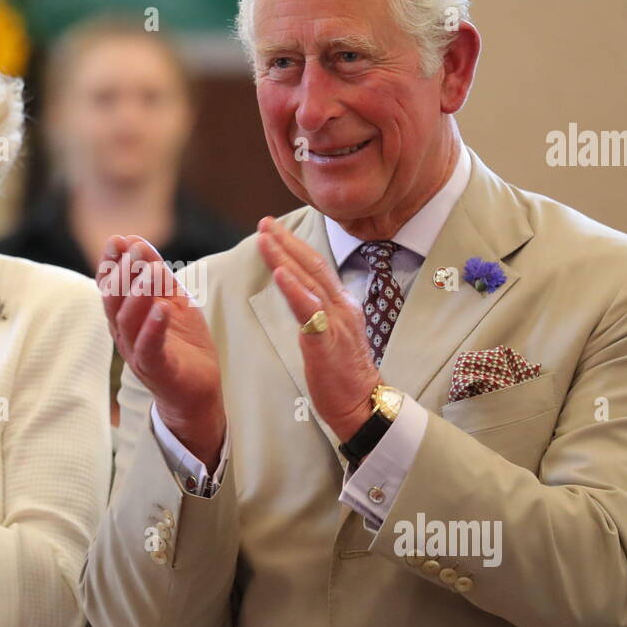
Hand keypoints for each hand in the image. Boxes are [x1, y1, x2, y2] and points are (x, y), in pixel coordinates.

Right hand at [98, 235, 225, 467]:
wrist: (199, 388)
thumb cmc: (182, 343)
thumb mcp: (171, 299)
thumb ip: (156, 273)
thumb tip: (134, 239)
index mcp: (125, 316)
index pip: (110, 286)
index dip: (112, 263)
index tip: (117, 240)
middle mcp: (125, 334)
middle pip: (115, 301)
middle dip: (123, 273)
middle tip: (134, 250)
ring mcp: (138, 353)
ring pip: (128, 323)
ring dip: (137, 295)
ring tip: (150, 272)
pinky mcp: (157, 370)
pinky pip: (150, 348)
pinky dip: (153, 328)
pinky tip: (161, 309)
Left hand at [256, 216, 381, 442]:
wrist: (362, 404)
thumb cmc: (342, 373)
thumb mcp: (331, 333)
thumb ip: (317, 311)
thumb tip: (299, 294)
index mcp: (342, 304)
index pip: (316, 266)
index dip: (295, 246)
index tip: (274, 229)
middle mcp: (341, 306)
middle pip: (312, 265)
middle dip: (286, 241)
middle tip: (264, 222)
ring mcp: (336, 322)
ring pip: (309, 282)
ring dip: (285, 257)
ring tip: (265, 238)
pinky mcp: (327, 342)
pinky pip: (310, 312)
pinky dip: (295, 290)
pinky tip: (281, 274)